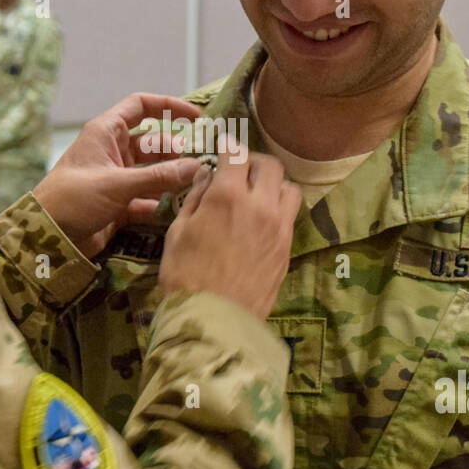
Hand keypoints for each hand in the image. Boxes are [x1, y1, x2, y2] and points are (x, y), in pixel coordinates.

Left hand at [32, 93, 204, 257]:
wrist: (46, 238)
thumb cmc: (72, 199)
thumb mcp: (116, 184)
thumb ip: (158, 177)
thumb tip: (196, 167)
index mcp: (106, 133)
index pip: (140, 106)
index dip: (169, 107)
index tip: (197, 118)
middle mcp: (113, 151)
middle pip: (154, 143)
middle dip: (178, 151)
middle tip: (204, 163)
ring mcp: (118, 179)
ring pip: (154, 173)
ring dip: (174, 179)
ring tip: (200, 186)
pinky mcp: (120, 205)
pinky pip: (149, 199)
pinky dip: (164, 204)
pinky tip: (182, 209)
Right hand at [159, 151, 300, 318]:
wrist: (213, 321)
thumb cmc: (185, 275)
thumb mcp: (178, 232)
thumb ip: (195, 198)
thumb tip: (206, 178)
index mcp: (228, 195)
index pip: (236, 153)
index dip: (228, 147)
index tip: (222, 149)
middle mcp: (261, 205)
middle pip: (270, 166)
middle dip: (253, 162)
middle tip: (238, 172)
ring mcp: (279, 228)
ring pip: (289, 188)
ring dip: (274, 185)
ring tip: (257, 195)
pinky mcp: (287, 249)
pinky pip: (290, 216)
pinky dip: (278, 209)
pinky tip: (262, 221)